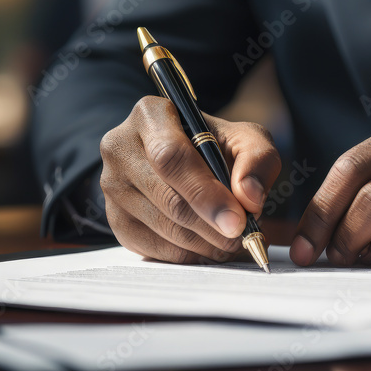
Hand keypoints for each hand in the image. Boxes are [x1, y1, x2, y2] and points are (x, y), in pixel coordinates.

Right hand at [99, 96, 280, 262]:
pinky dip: (187, 254)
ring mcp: (112, 185)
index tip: (237, 220)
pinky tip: (208, 247)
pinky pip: (152, 248)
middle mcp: (121, 146)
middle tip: (240, 238)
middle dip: (210, 225)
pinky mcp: (115, 218)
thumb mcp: (245, 139)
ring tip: (231, 242)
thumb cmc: (214, 147)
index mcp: (151, 115)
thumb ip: (258, 160)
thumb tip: (248, 197)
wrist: (185, 159)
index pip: (171, 158)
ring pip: (161, 227)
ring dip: (203, 244)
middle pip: (167, 197)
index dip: (206, 193)